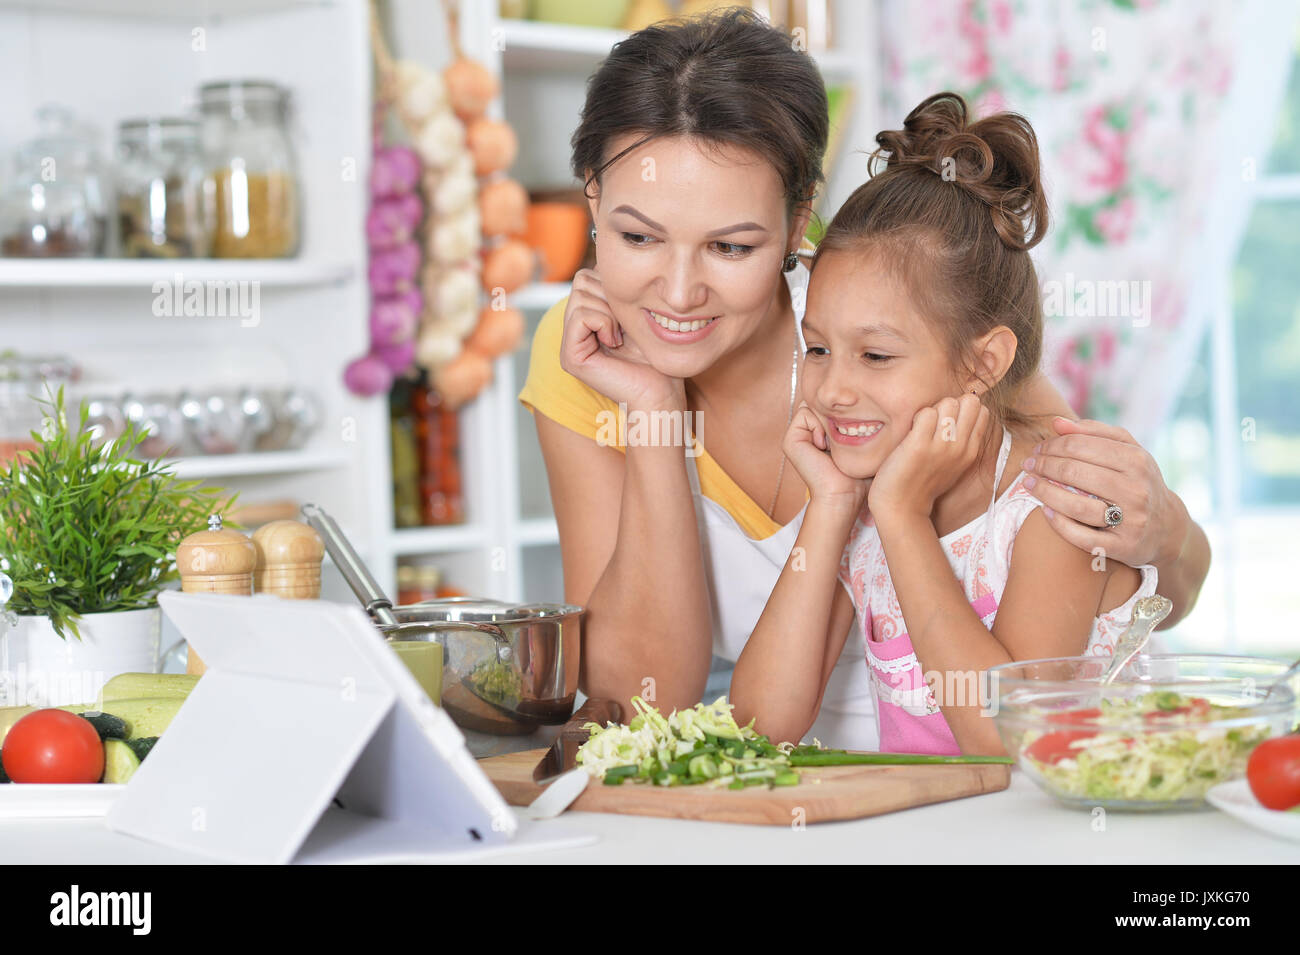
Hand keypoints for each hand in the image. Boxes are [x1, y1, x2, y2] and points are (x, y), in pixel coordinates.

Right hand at [559, 269, 682, 409]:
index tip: (631, 311)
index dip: (614, 285)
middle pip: (582, 281)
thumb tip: (607, 258)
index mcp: (588, 318)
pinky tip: (616, 341)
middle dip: (611, 295)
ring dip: (609, 310)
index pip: (588, 276)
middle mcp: (574, 330)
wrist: (661, 391)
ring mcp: (570, 344)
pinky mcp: (570, 357)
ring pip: (581, 295)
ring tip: (621, 334)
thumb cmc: (657, 356)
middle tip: (626, 323)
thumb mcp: (636, 312)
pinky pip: (581, 315)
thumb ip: (617, 289)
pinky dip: (603, 322)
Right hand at [783, 402, 867, 512]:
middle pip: (821, 402)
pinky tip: (823, 445)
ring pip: (813, 405)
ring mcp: (797, 436)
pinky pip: (804, 413)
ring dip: (827, 420)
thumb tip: (866, 394)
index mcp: (822, 432)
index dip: (844, 408)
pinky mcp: (790, 440)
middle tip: (846, 434)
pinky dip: (817, 425)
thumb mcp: (863, 441)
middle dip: (835, 412)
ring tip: (834, 443)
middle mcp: (808, 432)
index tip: (857, 428)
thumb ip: (860, 419)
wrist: (843, 495)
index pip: (831, 404)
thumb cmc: (859, 473)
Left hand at [868, 394, 992, 520]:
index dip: (962, 409)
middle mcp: (960, 448)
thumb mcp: (953, 464)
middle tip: (934, 423)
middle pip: (969, 401)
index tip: (947, 422)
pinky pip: (925, 413)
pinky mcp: (919, 446)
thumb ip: (962, 440)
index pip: (982, 411)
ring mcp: (941, 447)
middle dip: (950, 405)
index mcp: (971, 451)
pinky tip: (911, 433)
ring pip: (948, 403)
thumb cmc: (923, 482)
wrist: (902, 507)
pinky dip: (916, 418)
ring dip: (932, 410)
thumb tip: (962, 411)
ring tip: (921, 428)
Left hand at [1020, 416, 1187, 567]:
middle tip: (1028, 466)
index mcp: (1136, 460)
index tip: (1037, 450)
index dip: (1051, 446)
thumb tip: (1056, 422)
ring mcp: (1131, 520)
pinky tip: (1044, 511)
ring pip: (1075, 505)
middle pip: (1074, 472)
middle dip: (1043, 466)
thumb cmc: (1137, 480)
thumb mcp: (1126, 451)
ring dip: (1044, 492)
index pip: (1080, 446)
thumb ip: (1093, 432)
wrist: (1166, 527)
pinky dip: (1058, 523)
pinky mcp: (1122, 547)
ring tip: (1028, 484)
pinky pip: (1081, 536)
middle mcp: (1136, 489)